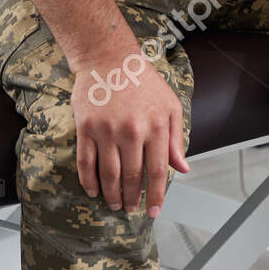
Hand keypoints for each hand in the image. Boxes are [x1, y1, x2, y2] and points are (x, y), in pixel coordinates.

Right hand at [72, 55, 190, 217]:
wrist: (110, 59)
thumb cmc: (144, 82)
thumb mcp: (170, 106)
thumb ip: (176, 140)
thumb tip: (182, 168)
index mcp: (156, 126)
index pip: (158, 171)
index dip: (156, 195)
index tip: (154, 210)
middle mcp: (132, 131)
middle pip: (132, 176)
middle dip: (132, 198)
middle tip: (131, 209)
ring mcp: (106, 130)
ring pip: (109, 174)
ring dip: (111, 194)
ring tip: (114, 204)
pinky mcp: (86, 128)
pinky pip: (86, 162)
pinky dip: (89, 180)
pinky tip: (94, 190)